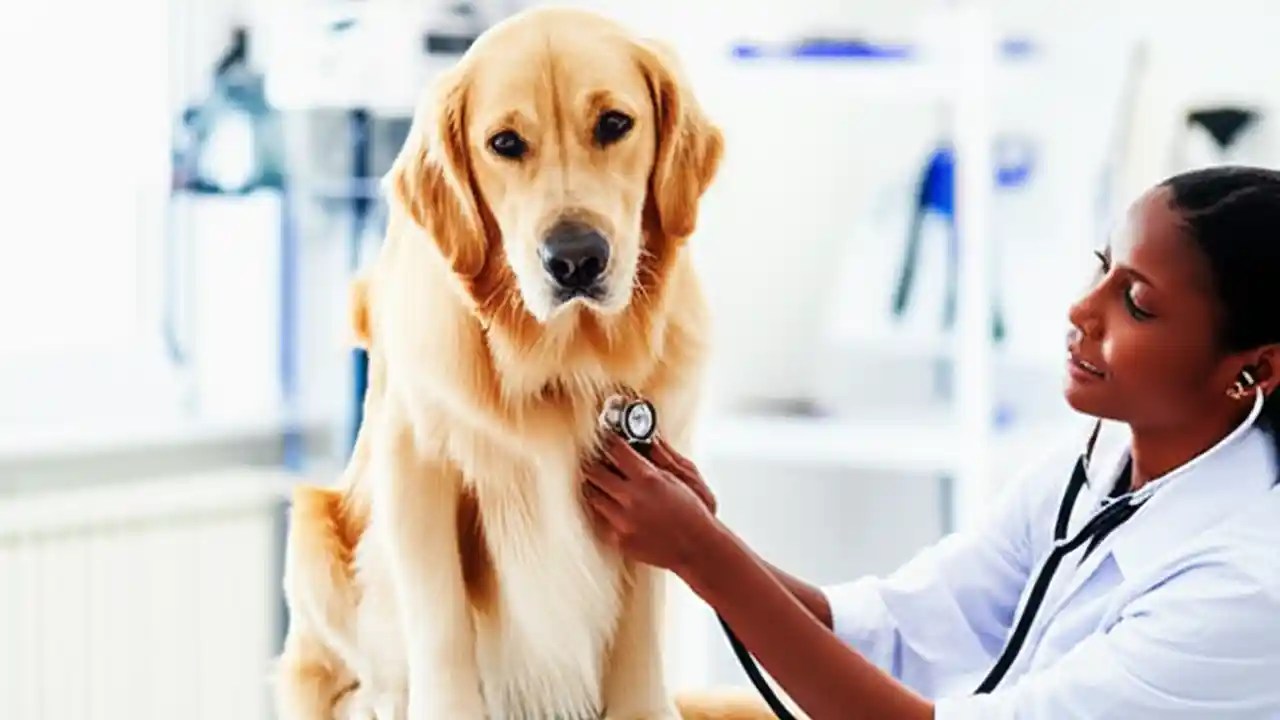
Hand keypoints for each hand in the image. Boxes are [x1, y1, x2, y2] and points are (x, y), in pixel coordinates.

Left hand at [582, 433, 719, 574]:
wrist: (697, 548)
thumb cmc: (694, 512)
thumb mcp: (683, 477)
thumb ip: (660, 457)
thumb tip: (647, 441)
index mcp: (648, 479)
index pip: (615, 450)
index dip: (608, 442)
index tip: (605, 440)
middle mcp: (631, 499)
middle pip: (594, 472)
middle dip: (593, 463)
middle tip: (595, 460)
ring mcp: (623, 521)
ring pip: (592, 496)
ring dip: (594, 487)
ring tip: (601, 483)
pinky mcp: (619, 540)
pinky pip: (600, 519)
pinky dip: (604, 510)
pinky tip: (612, 506)